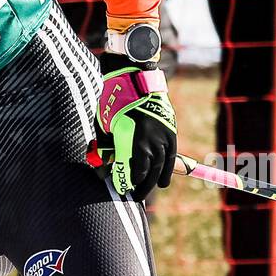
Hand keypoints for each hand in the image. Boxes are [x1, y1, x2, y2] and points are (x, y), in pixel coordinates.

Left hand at [89, 59, 177, 200]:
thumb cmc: (113, 102)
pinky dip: (167, 172)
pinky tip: (163, 182)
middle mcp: (146, 140)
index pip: (126, 170)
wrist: (135, 79)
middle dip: (138, 186)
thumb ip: (106, 147)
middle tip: (133, 196)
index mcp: (128, 139)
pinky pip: (171, 157)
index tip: (119, 189)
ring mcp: (161, 136)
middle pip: (145, 172)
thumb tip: (104, 169)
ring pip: (159, 167)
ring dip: (152, 182)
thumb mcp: (104, 125)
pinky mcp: (170, 132)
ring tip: (145, 191)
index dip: (122, 182)